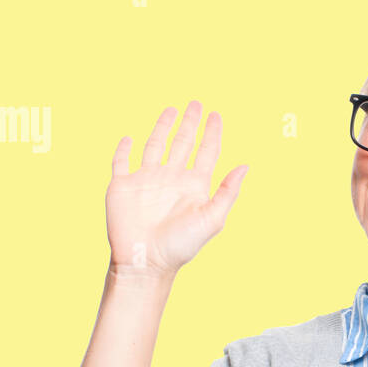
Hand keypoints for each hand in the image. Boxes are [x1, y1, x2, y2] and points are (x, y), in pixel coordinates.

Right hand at [106, 101, 247, 278]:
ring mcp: (146, 181)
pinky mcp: (122, 186)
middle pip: (183, 143)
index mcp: (194, 186)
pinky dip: (124, 149)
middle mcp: (171, 179)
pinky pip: (121, 162)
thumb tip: (246, 166)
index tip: (216, 115)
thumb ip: (228, 192)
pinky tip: (129, 138)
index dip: (212, 133)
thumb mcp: (212, 219)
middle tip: (195, 103)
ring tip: (170, 110)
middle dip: (189, 123)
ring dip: (162, 127)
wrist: (146, 263)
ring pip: (155, 145)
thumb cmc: (181, 246)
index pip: (207, 152)